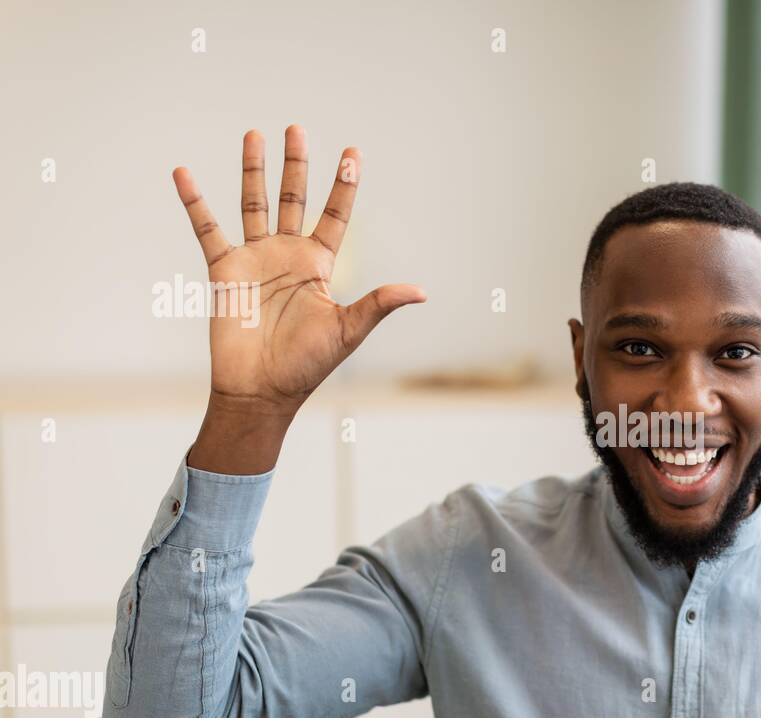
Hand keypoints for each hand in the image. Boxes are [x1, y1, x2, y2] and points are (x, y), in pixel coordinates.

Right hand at [174, 125, 425, 414]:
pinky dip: (194, 201)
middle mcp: (287, 255)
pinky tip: (183, 173)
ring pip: (254, 204)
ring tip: (254, 134)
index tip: (353, 152)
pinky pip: (207, 229)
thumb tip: (421, 292)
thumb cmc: (307, 366)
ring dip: (253, 170)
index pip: (336, 215)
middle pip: (294, 198)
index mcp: (319, 265)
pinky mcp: (223, 270)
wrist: (261, 390)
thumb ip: (379, 304)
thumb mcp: (348, 330)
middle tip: (297, 128)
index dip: (345, 185)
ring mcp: (255, 259)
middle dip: (297, 165)